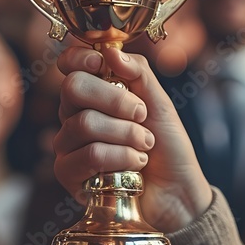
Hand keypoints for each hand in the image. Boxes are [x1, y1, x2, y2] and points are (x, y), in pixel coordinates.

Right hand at [54, 46, 211, 232]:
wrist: (177, 191)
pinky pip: (90, 155)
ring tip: (145, 145)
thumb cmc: (167, 146)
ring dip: (127, 134)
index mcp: (93, 93)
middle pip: (73, 88)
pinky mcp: (68, 174)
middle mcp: (73, 115)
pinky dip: (122, 157)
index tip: (102, 63)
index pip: (68, 64)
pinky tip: (136, 165)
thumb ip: (138, 73)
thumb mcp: (160, 102)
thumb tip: (111, 53)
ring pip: (85, 124)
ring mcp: (67, 145)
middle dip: (115, 99)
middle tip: (141, 114)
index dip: (80, 58)